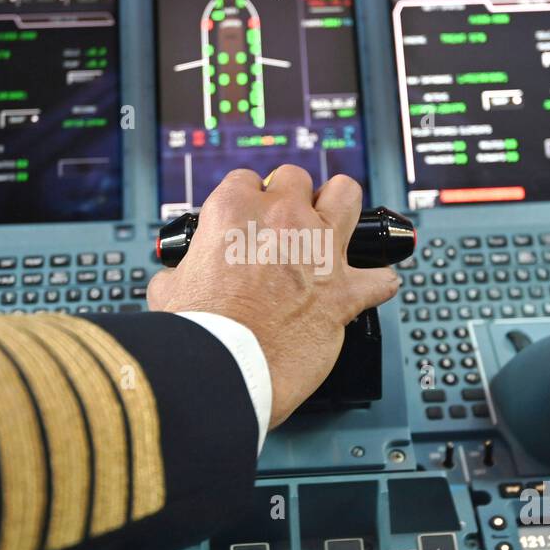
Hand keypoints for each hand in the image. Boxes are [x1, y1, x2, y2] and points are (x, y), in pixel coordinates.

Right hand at [147, 166, 401, 427]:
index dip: (248, 202)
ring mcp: (319, 251)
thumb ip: (179, 273)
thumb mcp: (169, 290)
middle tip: (288, 226)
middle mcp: (282, 220)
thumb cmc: (198, 333)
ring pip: (347, 196)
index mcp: (233, 211)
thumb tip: (175, 278)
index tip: (248, 222)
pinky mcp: (344, 291)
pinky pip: (380, 278)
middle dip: (294, 199)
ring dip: (342, 210)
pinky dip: (376, 284)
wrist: (223, 370)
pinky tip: (369, 289)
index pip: (246, 181)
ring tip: (336, 229)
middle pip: (298, 179)